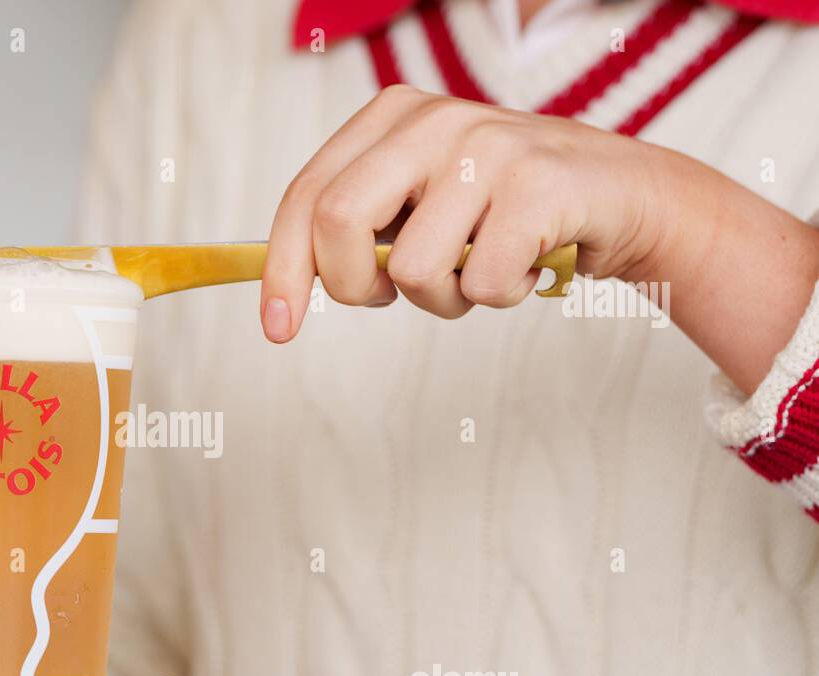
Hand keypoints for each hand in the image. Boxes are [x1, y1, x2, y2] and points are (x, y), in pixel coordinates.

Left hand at [261, 85, 818, 392]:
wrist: (625, 198)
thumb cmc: (507, 214)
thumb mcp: (422, 206)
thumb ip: (360, 228)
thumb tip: (284, 283)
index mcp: (391, 118)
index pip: (307, 197)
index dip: (282, 270)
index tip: (277, 329)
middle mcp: (433, 119)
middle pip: (337, 221)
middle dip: (353, 285)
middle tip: (390, 300)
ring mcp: (487, 146)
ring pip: (411, 268)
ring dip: (443, 298)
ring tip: (481, 270)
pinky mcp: (538, 183)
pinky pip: (480, 282)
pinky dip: (499, 296)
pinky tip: (527, 264)